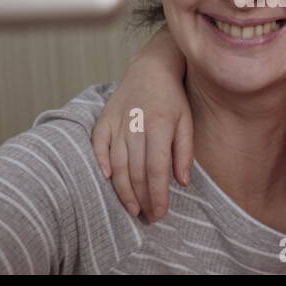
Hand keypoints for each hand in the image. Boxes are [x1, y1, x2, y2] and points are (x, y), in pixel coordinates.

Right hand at [91, 28, 191, 221]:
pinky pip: (98, 145)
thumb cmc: (172, 98)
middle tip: (148, 216)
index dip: (158, 195)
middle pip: (135, 171)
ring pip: (117, 164)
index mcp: (160, 126)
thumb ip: (184, 152)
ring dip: (123, 190)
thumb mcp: (186, 122)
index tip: (161, 213)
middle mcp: (136, 125)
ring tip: (132, 208)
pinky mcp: (104, 119)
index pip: (156, 169)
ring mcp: (117, 122)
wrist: (151, 68)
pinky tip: (108, 179)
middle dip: (142, 198)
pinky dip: (102, 163)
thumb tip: (182, 182)